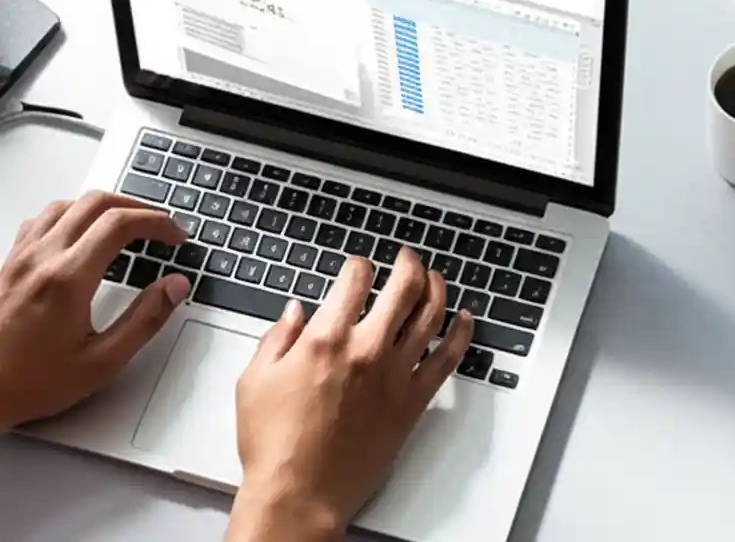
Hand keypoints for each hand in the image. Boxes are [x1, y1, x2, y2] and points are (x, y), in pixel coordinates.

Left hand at [0, 192, 189, 430]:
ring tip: (127, 226)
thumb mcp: (102, 362)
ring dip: (103, 208)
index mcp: (67, 280)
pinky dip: (72, 216)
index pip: (120, 224)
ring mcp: (20, 258)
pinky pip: (42, 221)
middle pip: (95, 203)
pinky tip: (83, 235)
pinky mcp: (8, 264)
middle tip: (159, 226)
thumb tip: (174, 286)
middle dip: (136, 207)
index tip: (176, 236)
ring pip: (66, 205)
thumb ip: (145, 319)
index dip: (157, 223)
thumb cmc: (30, 382)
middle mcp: (40, 260)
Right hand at [227, 248, 474, 541]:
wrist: (301, 492)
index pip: (356, 279)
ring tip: (435, 278)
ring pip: (431, 316)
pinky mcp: (413, 401)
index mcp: (326, 340)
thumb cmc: (275, 444)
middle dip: (408, 264)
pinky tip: (463, 320)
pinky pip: (448, 359)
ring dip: (436, 289)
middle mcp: (367, 351)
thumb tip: (294, 312)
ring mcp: (396, 375)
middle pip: (404, 288)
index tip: (359, 266)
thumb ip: (277, 338)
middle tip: (407, 258)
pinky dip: (460, 334)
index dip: (359, 264)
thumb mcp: (255, 380)